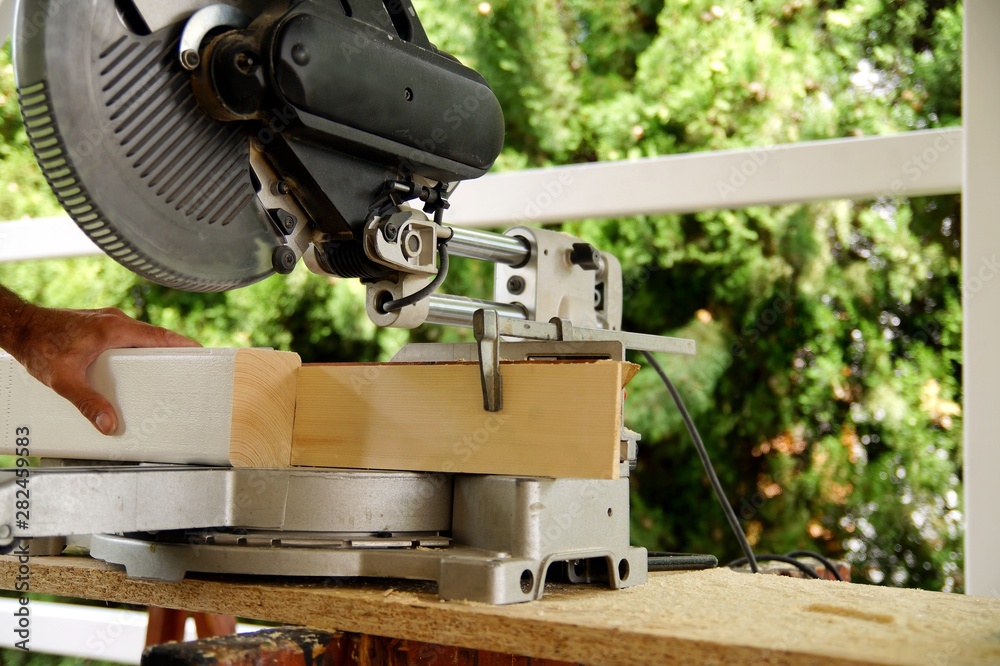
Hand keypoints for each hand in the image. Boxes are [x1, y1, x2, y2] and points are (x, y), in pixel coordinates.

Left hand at [12, 306, 199, 434]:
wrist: (19, 327)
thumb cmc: (39, 346)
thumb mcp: (64, 381)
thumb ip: (88, 404)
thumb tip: (109, 424)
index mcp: (114, 330)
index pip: (159, 335)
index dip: (183, 344)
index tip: (201, 352)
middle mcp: (114, 321)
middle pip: (154, 335)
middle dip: (171, 350)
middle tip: (186, 367)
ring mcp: (107, 320)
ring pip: (140, 334)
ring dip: (152, 348)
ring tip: (163, 368)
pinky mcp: (100, 323)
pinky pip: (128, 334)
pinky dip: (138, 346)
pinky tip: (133, 362)